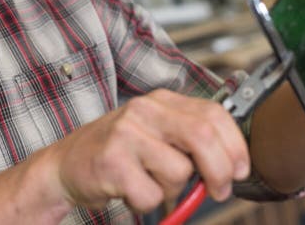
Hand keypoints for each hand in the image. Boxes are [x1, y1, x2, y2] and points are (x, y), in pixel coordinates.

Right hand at [46, 89, 249, 213]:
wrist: (64, 165)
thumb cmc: (116, 153)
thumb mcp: (154, 134)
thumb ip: (189, 141)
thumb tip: (231, 165)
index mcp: (160, 101)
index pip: (213, 113)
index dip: (235, 145)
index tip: (240, 169)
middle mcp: (143, 110)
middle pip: (202, 135)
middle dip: (220, 170)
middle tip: (219, 190)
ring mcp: (126, 134)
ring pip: (178, 171)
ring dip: (171, 190)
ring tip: (149, 183)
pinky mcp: (112, 161)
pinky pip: (151, 194)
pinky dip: (146, 203)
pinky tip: (130, 191)